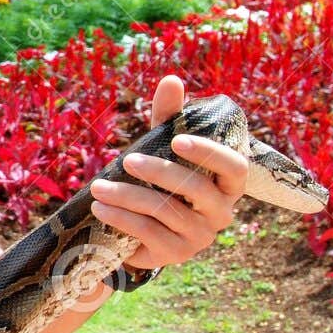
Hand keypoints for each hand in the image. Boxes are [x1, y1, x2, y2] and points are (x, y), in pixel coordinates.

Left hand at [89, 75, 247, 269]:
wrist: (143, 229)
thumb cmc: (162, 177)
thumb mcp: (164, 145)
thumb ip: (170, 115)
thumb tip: (171, 78)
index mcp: (228, 183)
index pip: (235, 167)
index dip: (210, 154)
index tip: (177, 140)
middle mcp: (222, 211)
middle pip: (195, 189)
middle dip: (158, 173)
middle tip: (126, 160)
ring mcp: (201, 236)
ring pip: (165, 211)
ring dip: (127, 196)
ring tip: (97, 187)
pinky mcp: (177, 254)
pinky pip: (149, 233)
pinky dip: (122, 218)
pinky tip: (101, 208)